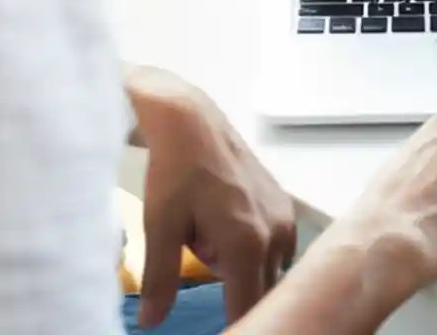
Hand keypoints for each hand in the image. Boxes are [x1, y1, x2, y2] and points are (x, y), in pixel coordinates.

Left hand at [125, 66, 296, 327]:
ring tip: (210, 247)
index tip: (223, 328)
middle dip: (237, 295)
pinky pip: (278, 247)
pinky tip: (227, 231)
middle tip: (205, 276)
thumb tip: (152, 322)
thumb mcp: (160, 227)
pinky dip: (255, 252)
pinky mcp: (285, 206)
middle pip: (264, 291)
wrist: (193, 122)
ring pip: (272, 269)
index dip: (234, 323)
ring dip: (247, 272)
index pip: (248, 306)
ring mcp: (284, 219)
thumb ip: (160, 280)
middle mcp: (275, 234)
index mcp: (246, 245)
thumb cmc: (176, 171)